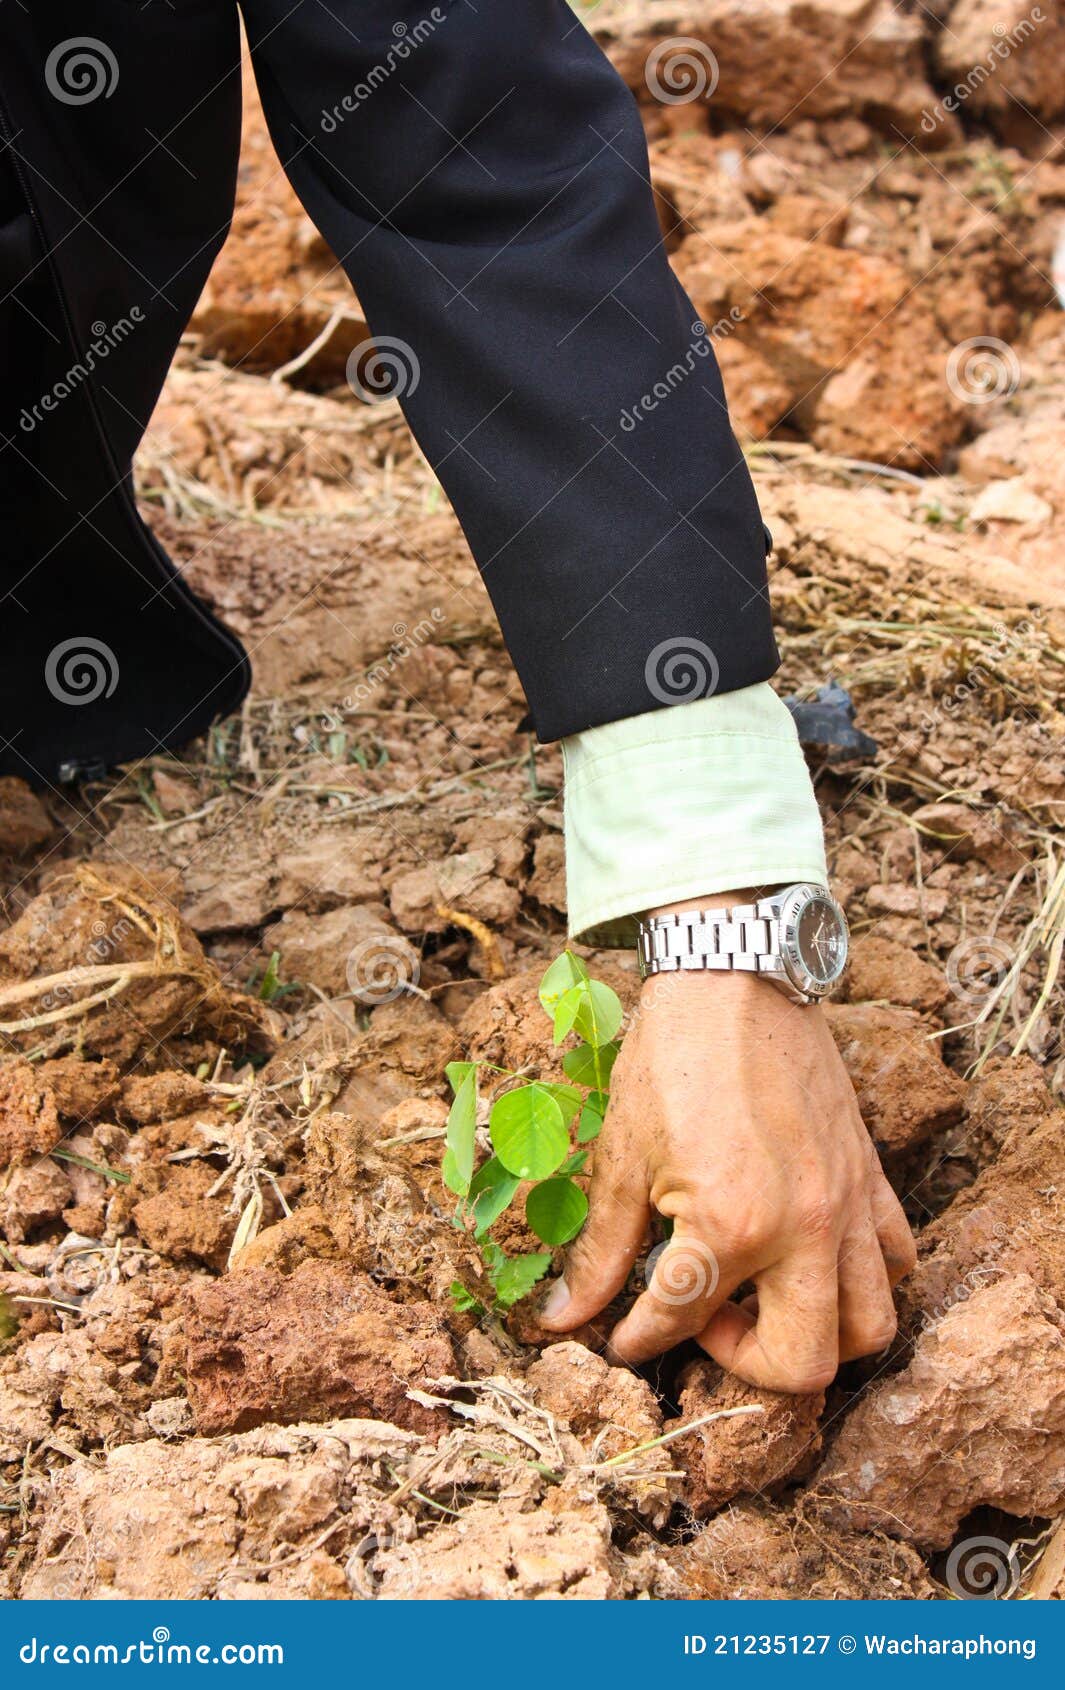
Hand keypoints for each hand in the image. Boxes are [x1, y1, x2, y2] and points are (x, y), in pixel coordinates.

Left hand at [539, 904, 915, 1390]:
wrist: (732, 976)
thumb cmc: (670, 1057)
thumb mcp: (621, 1154)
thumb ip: (601, 1249)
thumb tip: (566, 1316)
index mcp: (730, 1225)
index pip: (680, 1323)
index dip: (636, 1340)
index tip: (620, 1338)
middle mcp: (803, 1229)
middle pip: (804, 1362)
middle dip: (745, 1364)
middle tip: (704, 1322)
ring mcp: (846, 1206)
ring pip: (869, 1327)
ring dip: (818, 1335)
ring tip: (762, 1300)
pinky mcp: (868, 1177)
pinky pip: (896, 1258)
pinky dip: (865, 1278)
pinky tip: (813, 1259)